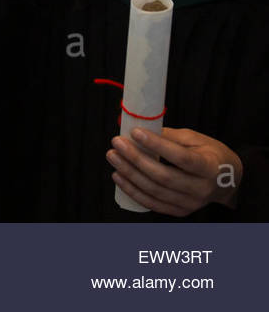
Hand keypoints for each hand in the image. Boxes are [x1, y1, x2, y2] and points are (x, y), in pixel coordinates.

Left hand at [108, 127, 244, 215]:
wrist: (227, 181)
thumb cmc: (209, 154)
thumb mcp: (196, 139)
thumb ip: (170, 136)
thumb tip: (139, 128)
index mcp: (210, 167)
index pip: (181, 158)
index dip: (157, 145)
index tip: (135, 132)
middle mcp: (202, 189)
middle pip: (164, 177)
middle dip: (136, 159)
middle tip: (117, 143)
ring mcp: (191, 203)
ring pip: (155, 191)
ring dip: (129, 174)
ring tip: (113, 157)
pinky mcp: (180, 211)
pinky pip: (153, 204)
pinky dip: (133, 191)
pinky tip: (118, 176)